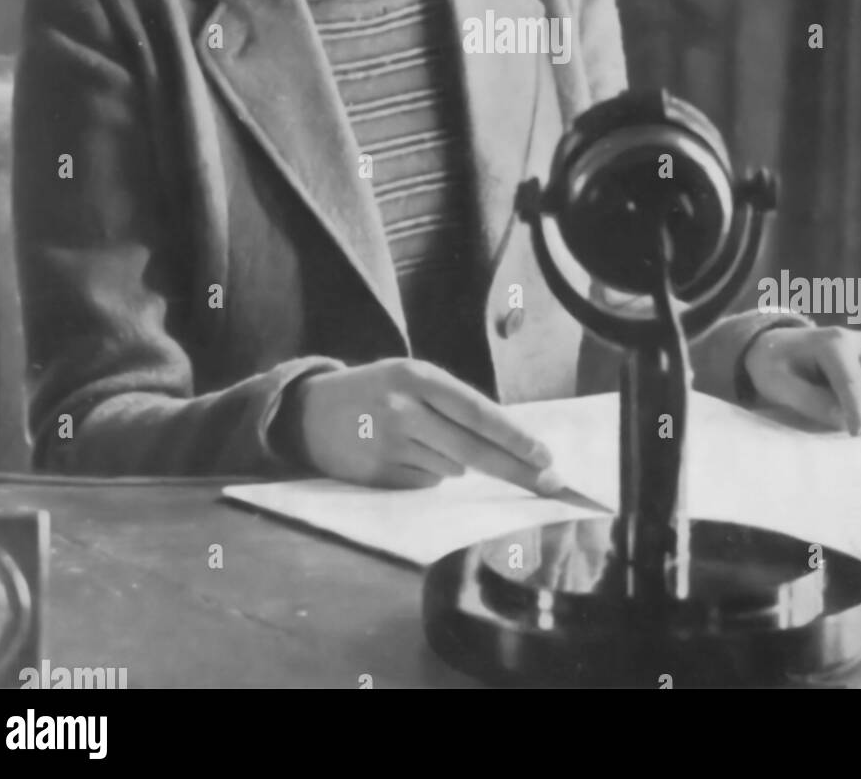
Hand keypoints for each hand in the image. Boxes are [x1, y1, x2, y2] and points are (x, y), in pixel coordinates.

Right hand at [290, 358, 564, 492]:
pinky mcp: (377, 477)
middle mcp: (403, 409)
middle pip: (473, 449)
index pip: (477, 412)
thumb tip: (509, 443)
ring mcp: (388, 446)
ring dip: (455, 463)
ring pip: (451, 469)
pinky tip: (401, 456)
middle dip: (516, 469)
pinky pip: (425, 484)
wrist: (309, 413)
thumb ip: (453, 404)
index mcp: (417, 377)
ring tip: (421, 441)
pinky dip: (427, 475)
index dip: (514, 437)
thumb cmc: (376, 392)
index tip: (546, 456)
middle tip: (550, 484)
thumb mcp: (411, 378)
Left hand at [743, 327, 860, 434]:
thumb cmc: (775, 365)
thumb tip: (844, 419)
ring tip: (837, 407)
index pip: (852, 382)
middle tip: (839, 422)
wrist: (779, 347)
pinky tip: (850, 403)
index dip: (858, 411)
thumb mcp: (779, 385)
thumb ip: (811, 402)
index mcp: (834, 342)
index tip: (859, 435)